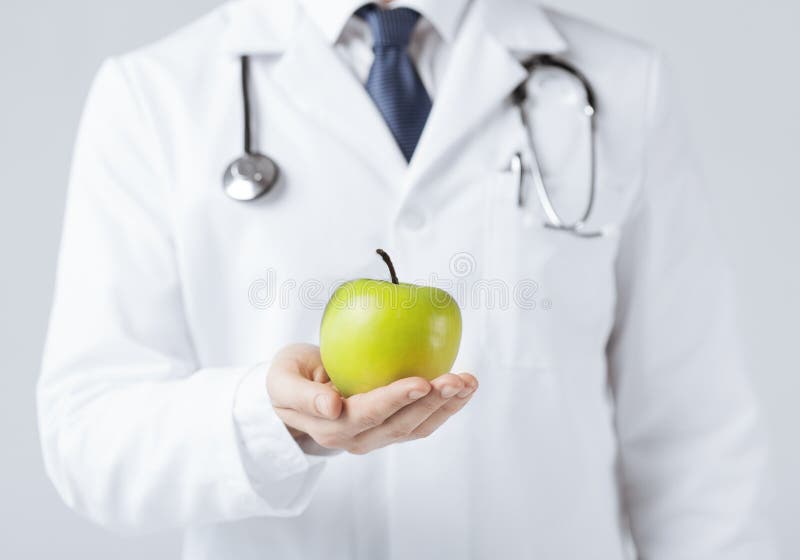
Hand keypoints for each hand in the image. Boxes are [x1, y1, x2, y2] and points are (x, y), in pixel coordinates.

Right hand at [267, 343, 477, 454]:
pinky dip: (445, 407)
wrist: (294, 393)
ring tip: (468, 383)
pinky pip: (421, 423)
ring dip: (446, 407)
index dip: (394, 400)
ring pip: (416, 428)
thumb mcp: (281, 381)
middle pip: (399, 425)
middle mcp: (356, 437)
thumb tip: (332, 407)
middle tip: (457, 379)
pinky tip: (463, 387)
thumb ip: (302, 395)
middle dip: (432, 403)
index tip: (420, 382)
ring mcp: (376, 435)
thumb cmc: (288, 379)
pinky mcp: (390, 428)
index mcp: (330, 426)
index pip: (367, 414)